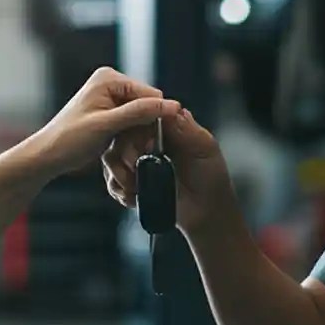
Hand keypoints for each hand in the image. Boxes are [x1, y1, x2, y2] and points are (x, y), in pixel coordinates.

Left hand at [30, 67, 181, 177]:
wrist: (47, 156)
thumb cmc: (68, 139)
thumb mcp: (106, 125)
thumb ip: (139, 113)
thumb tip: (171, 105)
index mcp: (109, 78)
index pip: (150, 94)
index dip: (154, 119)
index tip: (148, 143)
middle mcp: (111, 84)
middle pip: (147, 108)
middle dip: (142, 132)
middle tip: (132, 154)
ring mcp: (111, 99)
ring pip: (141, 120)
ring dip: (136, 140)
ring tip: (122, 155)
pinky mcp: (111, 115)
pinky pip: (132, 126)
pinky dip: (129, 141)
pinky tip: (119, 152)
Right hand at [102, 105, 237, 236]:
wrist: (206, 215)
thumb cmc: (211, 180)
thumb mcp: (205, 149)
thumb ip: (186, 128)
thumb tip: (167, 109)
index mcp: (166, 128)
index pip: (141, 116)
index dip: (137, 128)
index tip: (145, 146)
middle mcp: (148, 142)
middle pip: (121, 135)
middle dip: (126, 152)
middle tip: (137, 166)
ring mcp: (138, 163)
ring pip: (112, 157)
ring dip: (120, 172)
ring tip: (135, 184)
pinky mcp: (131, 183)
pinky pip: (113, 181)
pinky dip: (119, 189)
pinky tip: (134, 196)